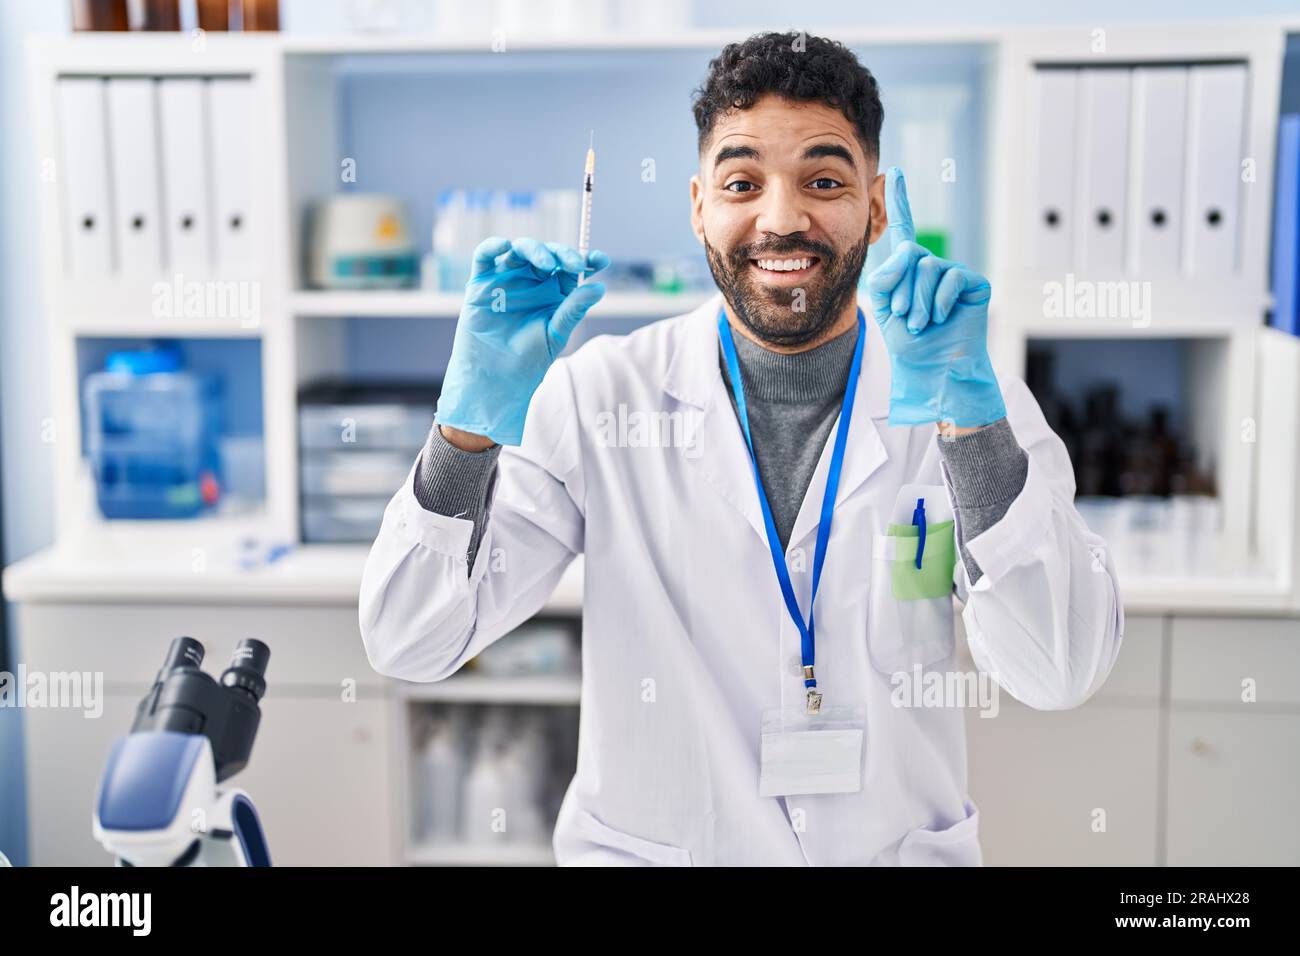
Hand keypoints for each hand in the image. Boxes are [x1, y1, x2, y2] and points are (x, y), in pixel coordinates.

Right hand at [435, 237, 608, 445]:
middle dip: (563, 254)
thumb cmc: (529, 360)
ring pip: (520, 250)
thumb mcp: (556, 333)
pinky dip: (492, 246)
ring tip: (546, 263)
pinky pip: (484, 256)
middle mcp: (531, 281)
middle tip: (574, 265)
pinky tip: (504, 246)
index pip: (571, 268)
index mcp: (553, 292)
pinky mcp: (481, 283)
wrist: (496, 379)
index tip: (601, 260)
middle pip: (548, 254)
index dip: (586, 259)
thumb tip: (600, 287)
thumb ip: (574, 309)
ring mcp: (506, 279)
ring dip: (535, 250)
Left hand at [865, 167, 1005, 428]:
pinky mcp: (974, 284)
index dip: (900, 200)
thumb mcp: (883, 305)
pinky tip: (941, 319)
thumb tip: (909, 253)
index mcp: (909, 267)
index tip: (896, 172)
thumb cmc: (908, 340)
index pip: (904, 228)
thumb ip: (885, 276)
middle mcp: (932, 265)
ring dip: (918, 301)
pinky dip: (940, 301)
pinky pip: (952, 278)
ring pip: (929, 268)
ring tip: (920, 324)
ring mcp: (955, 273)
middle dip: (901, 290)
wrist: (931, 368)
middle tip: (906, 319)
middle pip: (911, 255)